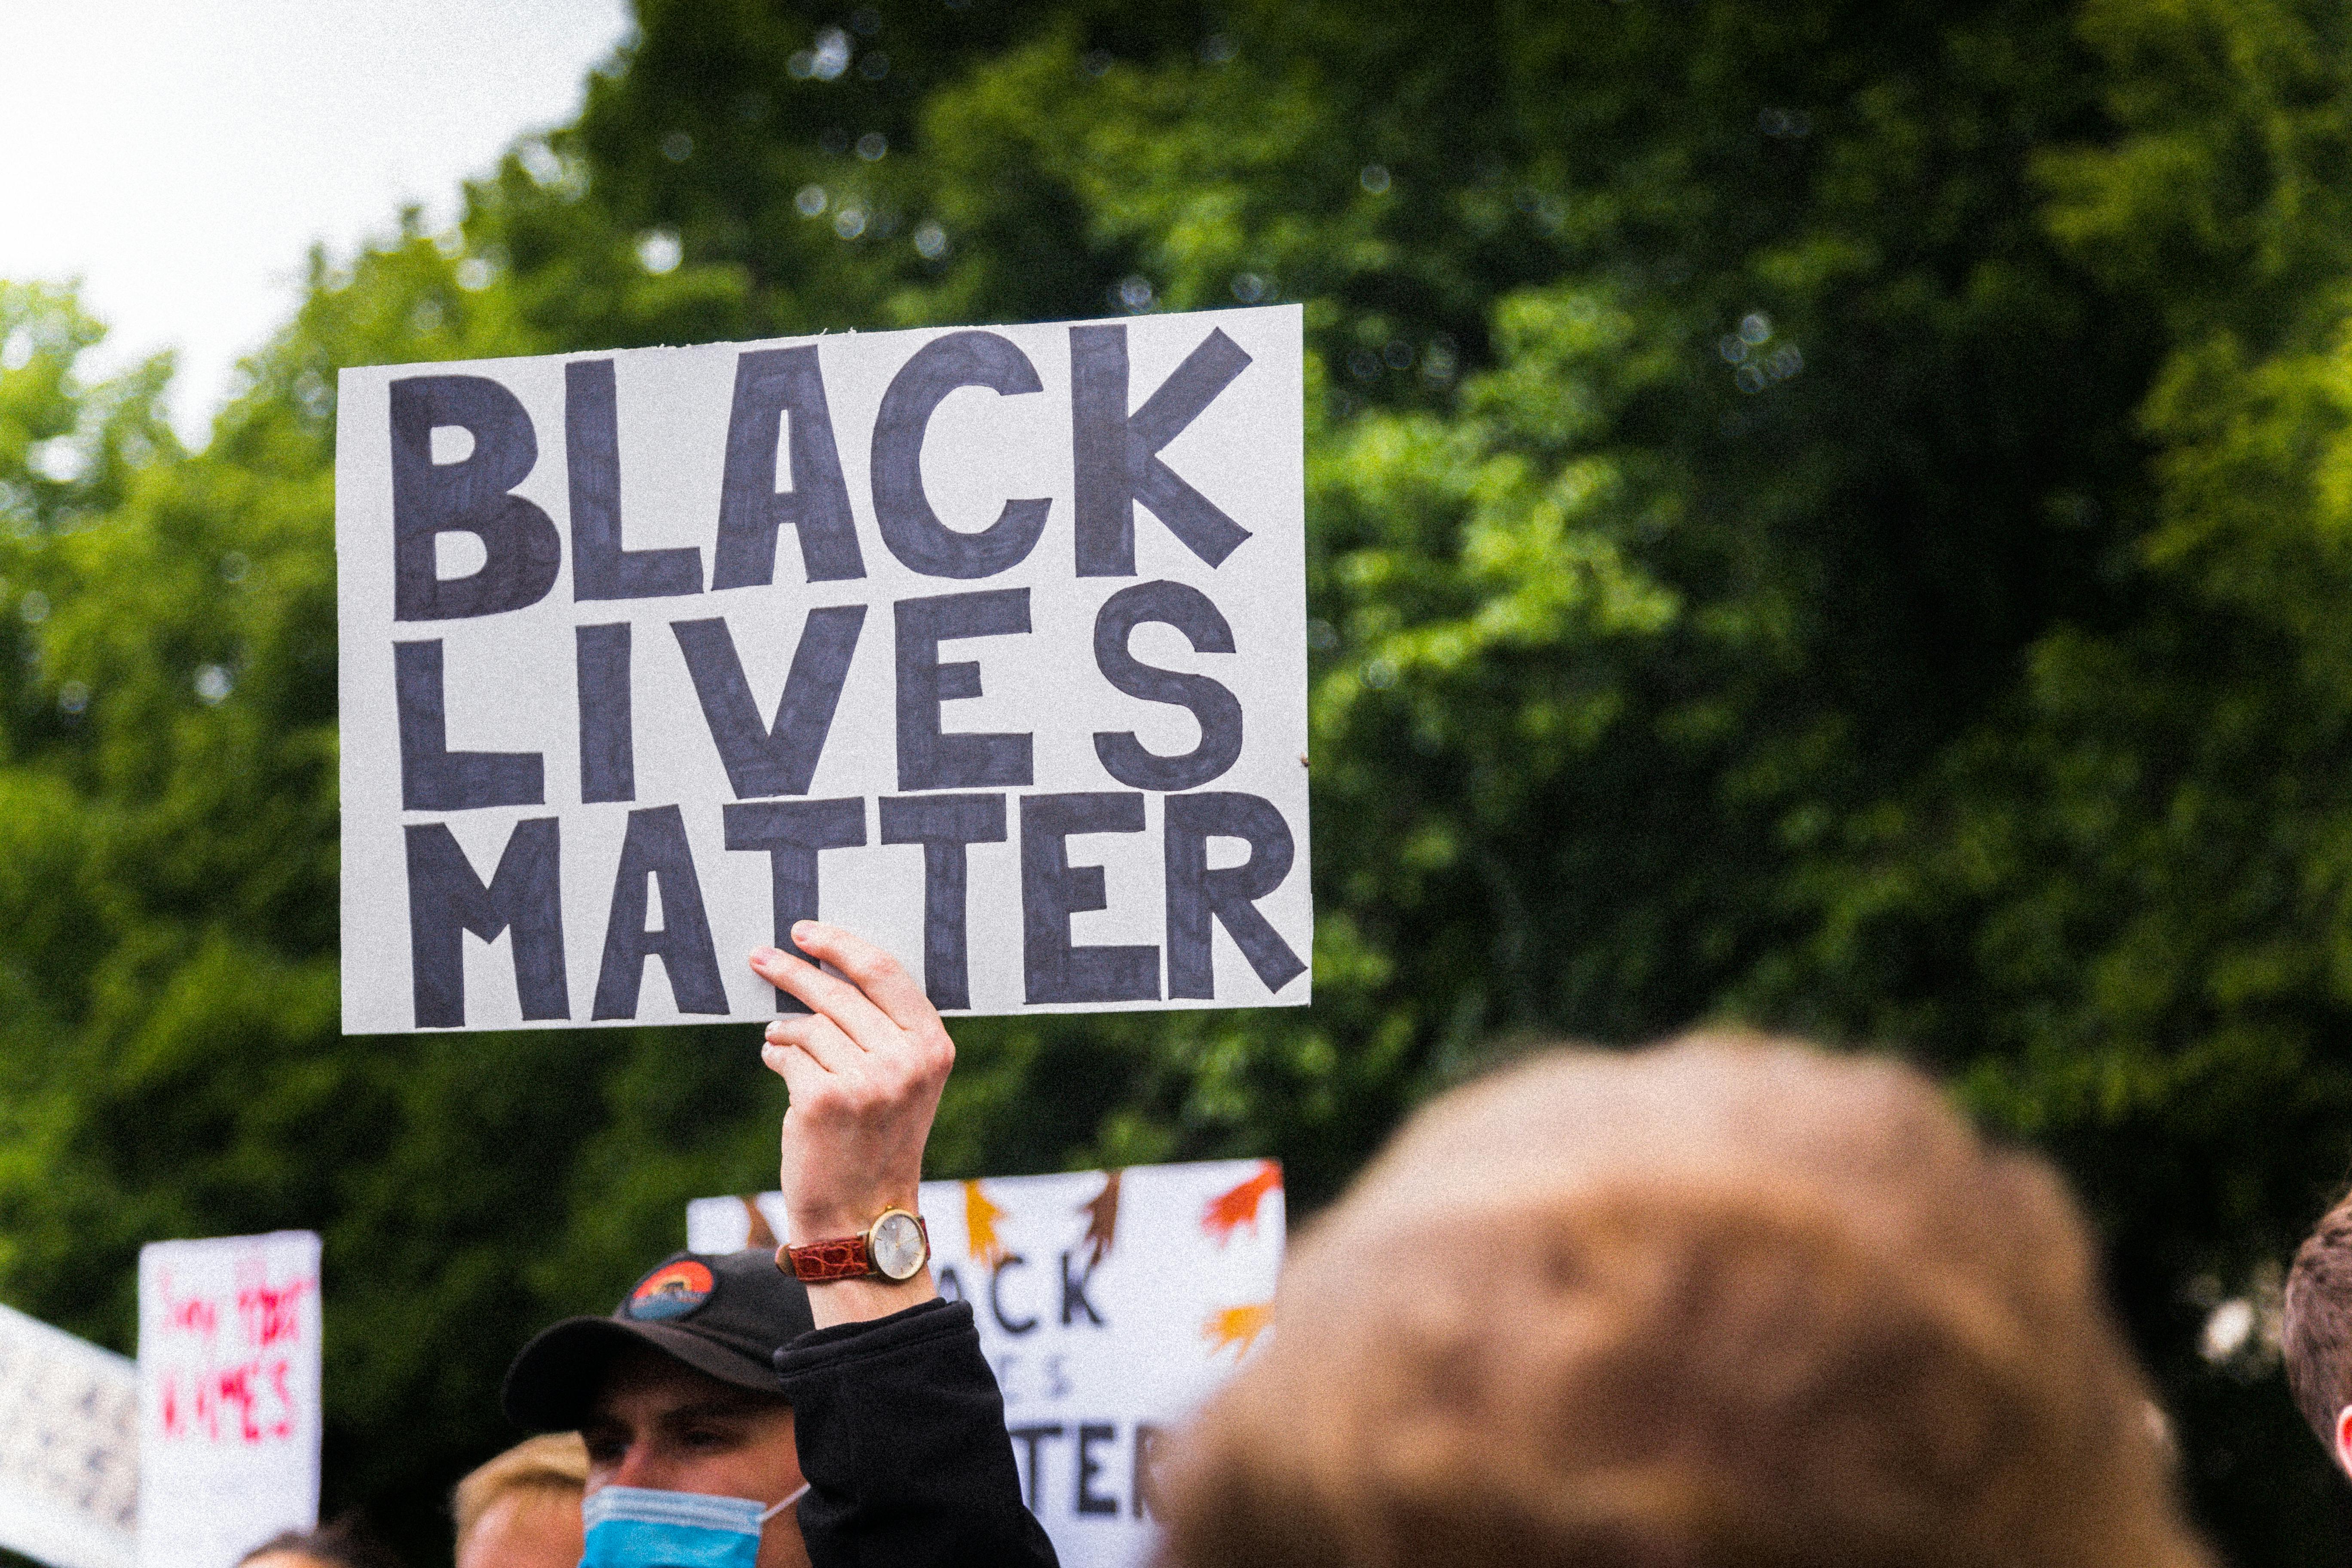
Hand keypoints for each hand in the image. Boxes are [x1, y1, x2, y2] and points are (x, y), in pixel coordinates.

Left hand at [751, 923, 952, 1325]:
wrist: (861, 1217)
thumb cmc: (877, 1144)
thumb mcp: (904, 1083)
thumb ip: (884, 1030)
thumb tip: (828, 970)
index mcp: (933, 1047)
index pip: (885, 971)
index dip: (840, 944)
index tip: (806, 931)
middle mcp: (906, 1060)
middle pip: (839, 990)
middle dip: (793, 970)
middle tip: (760, 957)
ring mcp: (867, 1080)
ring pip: (807, 1023)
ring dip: (783, 1027)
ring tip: (777, 1038)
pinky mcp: (823, 1099)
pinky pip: (787, 1053)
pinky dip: (776, 1055)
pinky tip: (778, 1062)